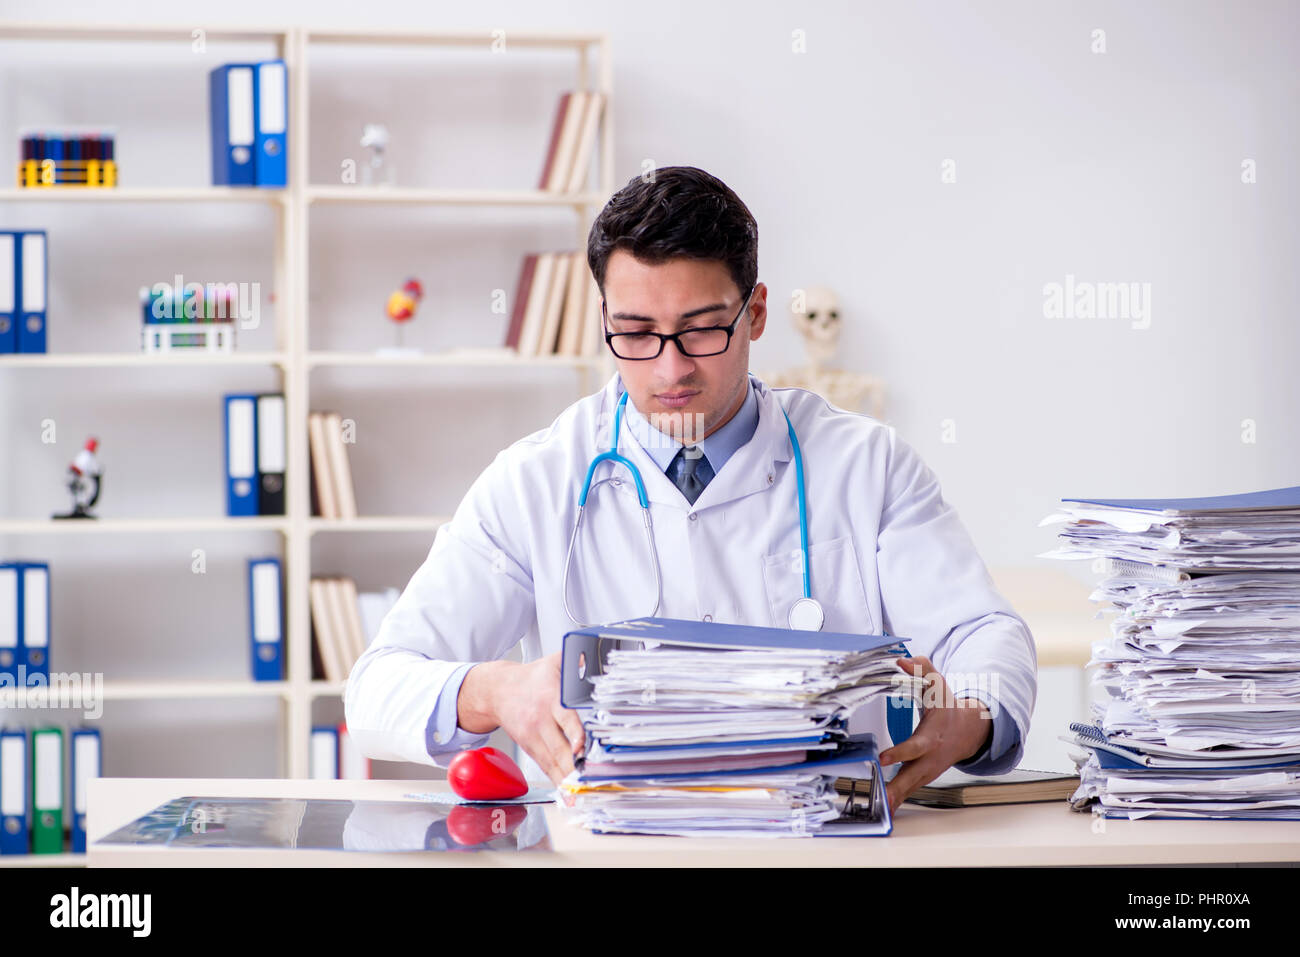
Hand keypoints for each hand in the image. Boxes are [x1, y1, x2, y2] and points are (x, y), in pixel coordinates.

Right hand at [457, 652, 584, 786]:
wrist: (497, 691)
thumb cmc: (532, 677)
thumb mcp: (554, 661)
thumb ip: (576, 658)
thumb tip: (595, 654)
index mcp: (550, 698)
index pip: (565, 718)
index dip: (574, 734)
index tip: (583, 748)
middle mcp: (541, 721)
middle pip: (560, 747)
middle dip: (575, 765)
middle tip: (590, 780)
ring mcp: (534, 737)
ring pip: (553, 762)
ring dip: (568, 780)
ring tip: (581, 795)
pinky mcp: (531, 748)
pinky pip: (546, 768)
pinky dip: (558, 782)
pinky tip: (569, 795)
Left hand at [877, 655, 992, 816]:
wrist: (969, 731)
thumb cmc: (948, 707)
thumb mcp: (938, 685)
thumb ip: (921, 670)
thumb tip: (902, 660)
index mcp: (931, 737)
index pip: (914, 747)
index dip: (899, 753)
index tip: (883, 758)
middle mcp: (929, 758)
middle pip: (911, 776)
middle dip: (897, 788)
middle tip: (882, 799)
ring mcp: (926, 771)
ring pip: (909, 788)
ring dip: (894, 800)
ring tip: (878, 811)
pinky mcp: (921, 777)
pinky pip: (907, 791)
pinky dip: (896, 802)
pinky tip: (884, 811)